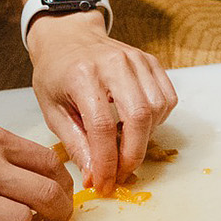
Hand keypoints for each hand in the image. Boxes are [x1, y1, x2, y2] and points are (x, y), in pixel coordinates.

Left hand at [26, 11, 177, 191]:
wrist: (68, 37)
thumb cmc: (55, 75)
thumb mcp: (52, 111)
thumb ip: (75, 143)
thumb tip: (95, 175)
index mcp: (82, 75)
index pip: (102, 127)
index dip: (106, 161)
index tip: (103, 183)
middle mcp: (114, 64)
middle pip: (139, 117)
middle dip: (133, 155)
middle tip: (120, 174)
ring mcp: (137, 60)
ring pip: (157, 109)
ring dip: (145, 138)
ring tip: (124, 146)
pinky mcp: (151, 61)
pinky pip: (167, 98)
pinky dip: (157, 120)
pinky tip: (137, 125)